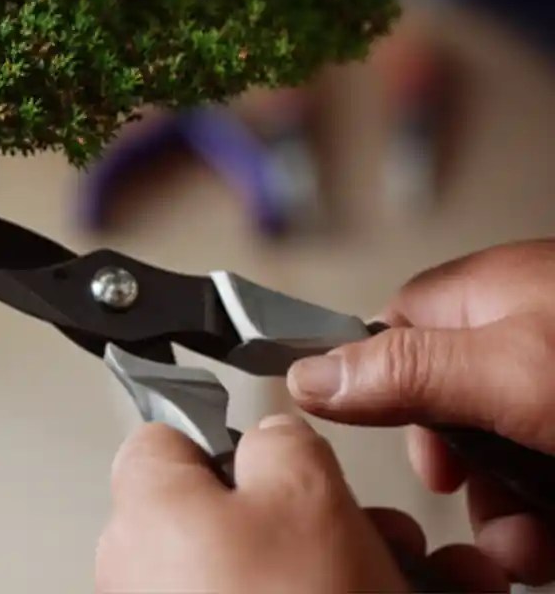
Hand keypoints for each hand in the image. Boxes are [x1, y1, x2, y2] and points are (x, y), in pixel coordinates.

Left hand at [95, 415, 506, 592]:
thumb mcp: (305, 492)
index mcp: (147, 510)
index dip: (233, 439)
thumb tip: (272, 440)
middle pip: (239, 513)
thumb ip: (280, 442)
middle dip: (327, 518)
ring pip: (274, 572)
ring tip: (426, 583)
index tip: (290, 457)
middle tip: (387, 537)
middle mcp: (146, 570)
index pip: (166, 441)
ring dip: (357, 567)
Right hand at [288, 239, 554, 585]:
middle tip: (473, 505)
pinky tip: (554, 540)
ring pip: (500, 457)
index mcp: (486, 294)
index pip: (390, 333)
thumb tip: (309, 375)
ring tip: (530, 543)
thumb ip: (405, 369)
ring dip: (505, 516)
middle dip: (454, 477)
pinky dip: (544, 520)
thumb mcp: (512, 368)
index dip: (376, 394)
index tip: (372, 441)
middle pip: (444, 410)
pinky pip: (542, 479)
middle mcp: (524, 334)